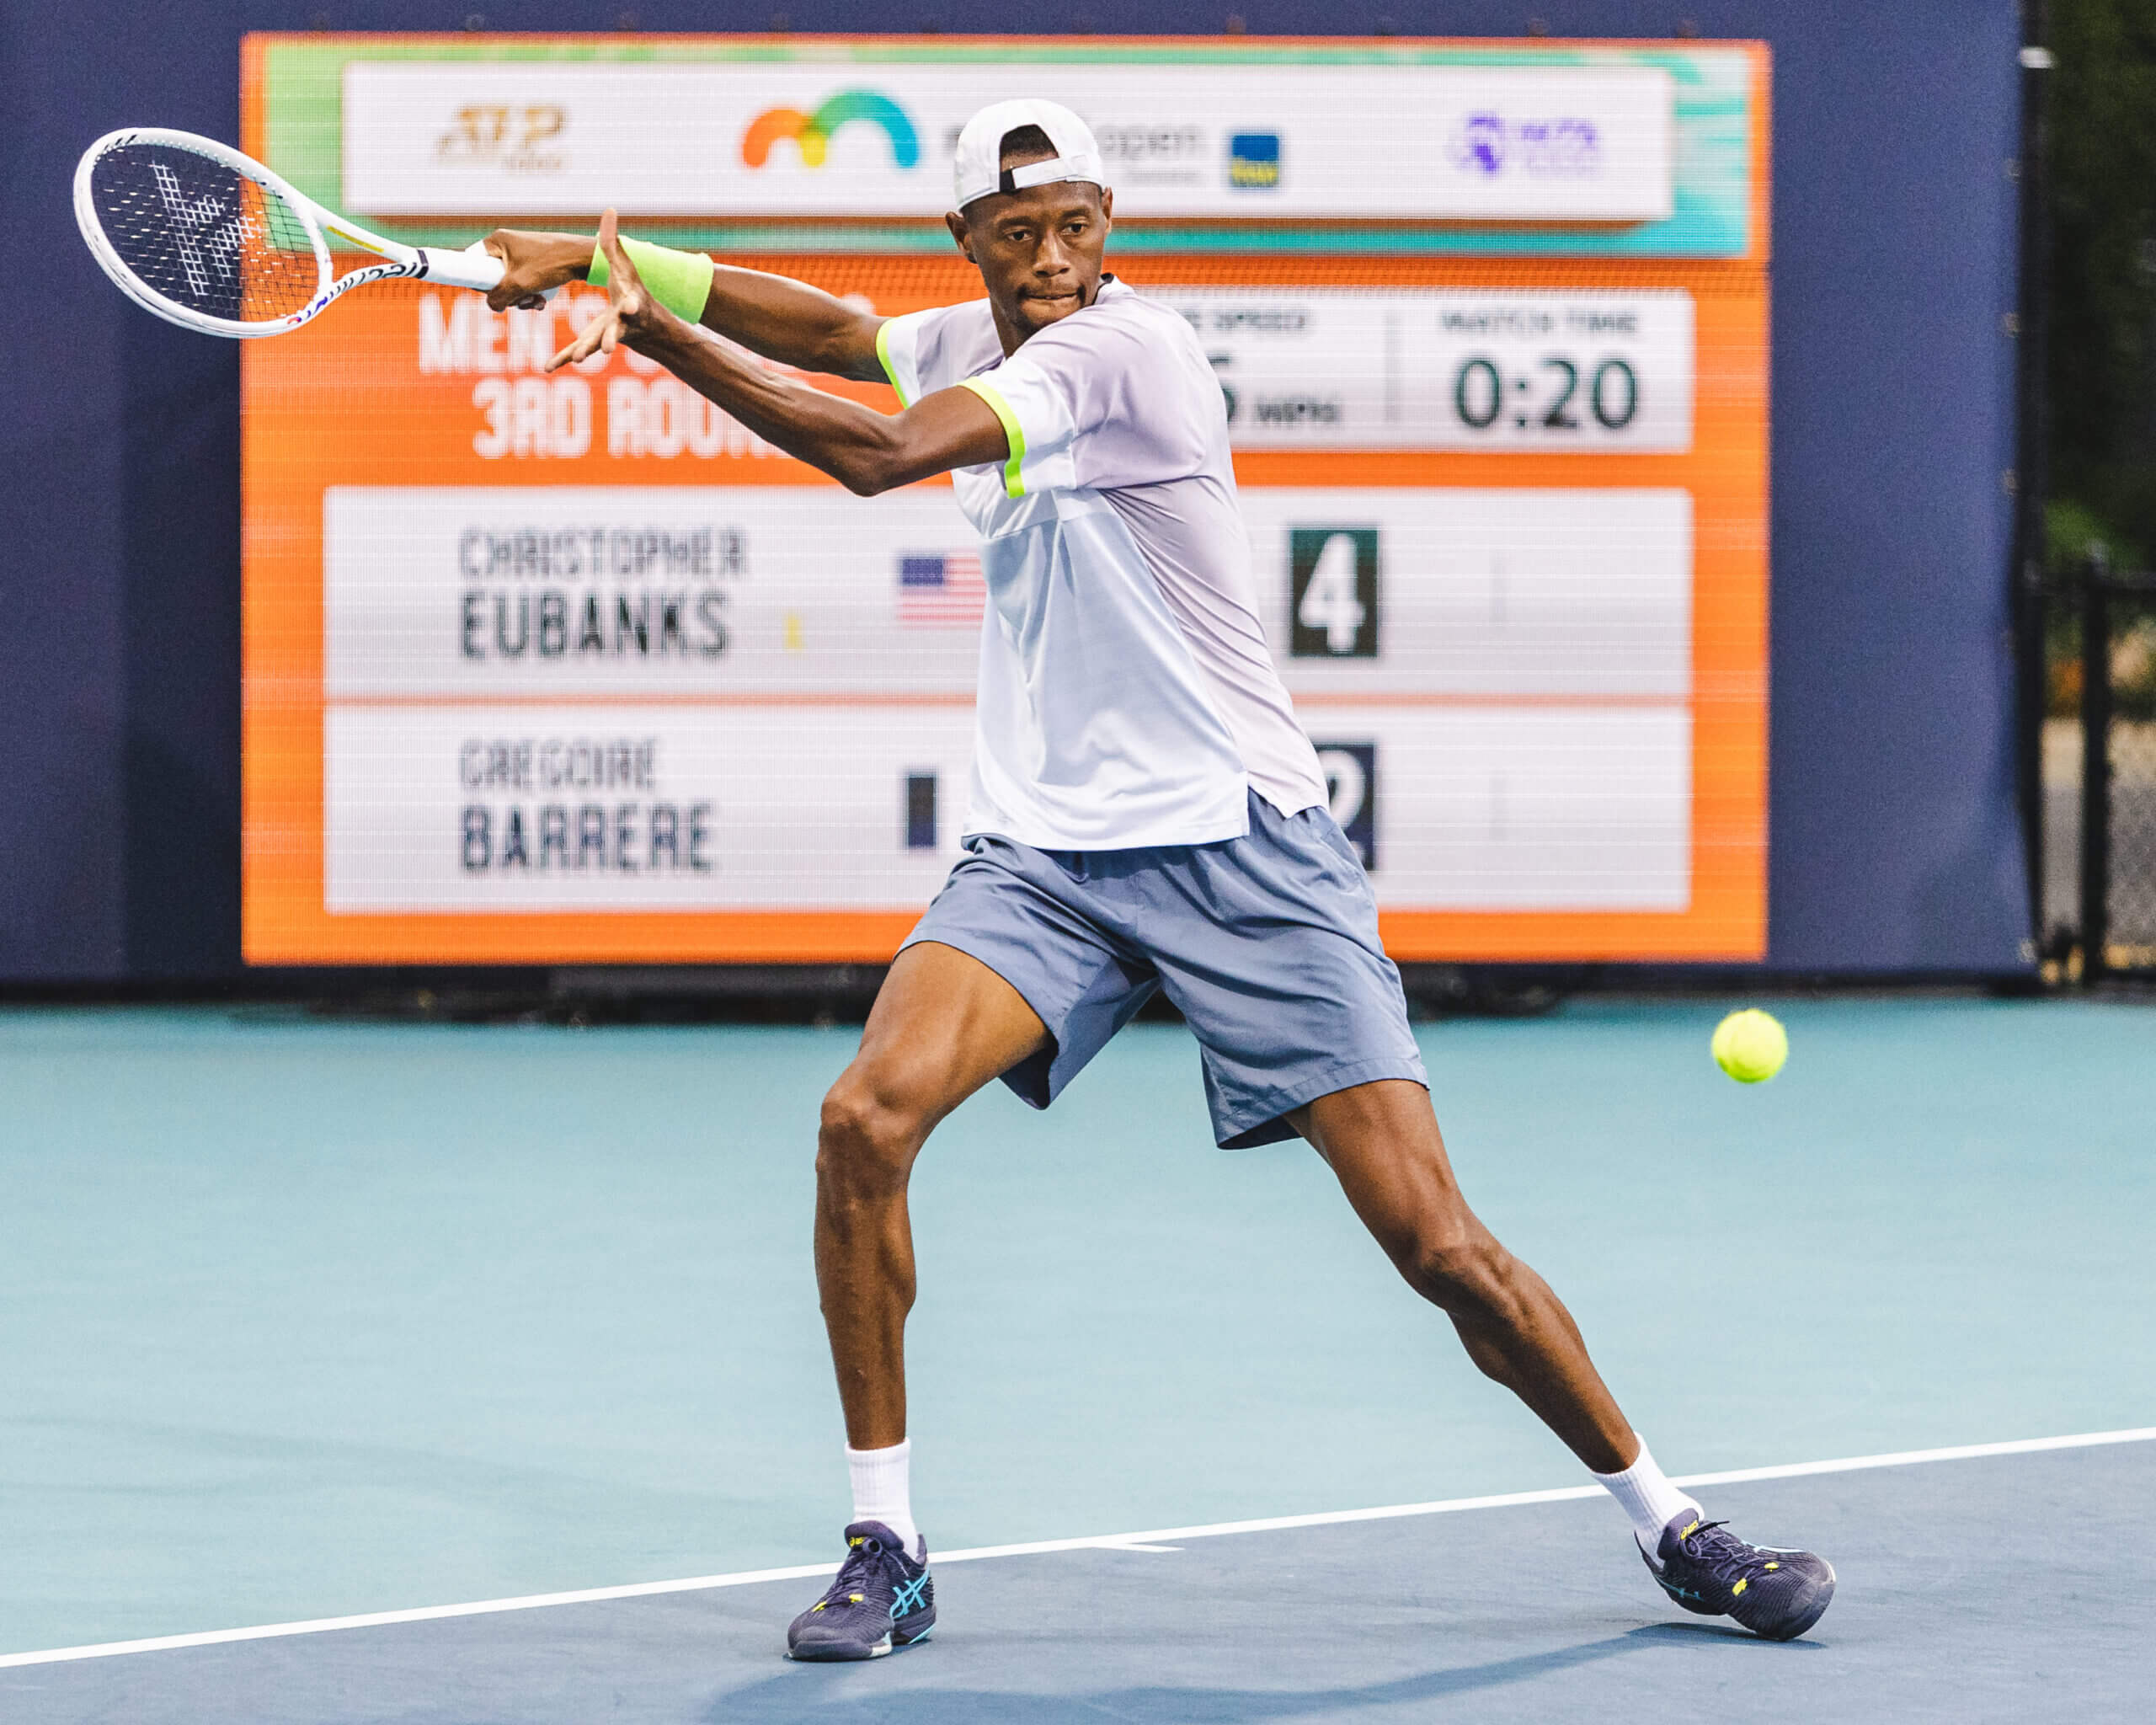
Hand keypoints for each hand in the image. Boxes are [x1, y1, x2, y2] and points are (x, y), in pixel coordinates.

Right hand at [481, 228, 591, 312]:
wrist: (583, 259)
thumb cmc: (550, 265)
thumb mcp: (519, 285)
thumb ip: (498, 297)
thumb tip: (493, 306)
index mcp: (496, 240)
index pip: (474, 263)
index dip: (480, 283)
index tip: (493, 294)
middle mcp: (507, 244)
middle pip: (493, 278)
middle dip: (508, 295)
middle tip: (521, 299)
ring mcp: (521, 254)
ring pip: (510, 284)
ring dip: (521, 298)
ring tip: (536, 300)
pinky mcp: (534, 263)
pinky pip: (524, 283)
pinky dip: (531, 294)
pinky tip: (542, 300)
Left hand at [547, 210, 647, 372]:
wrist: (642, 324)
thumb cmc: (631, 291)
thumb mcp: (625, 267)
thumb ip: (614, 242)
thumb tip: (610, 209)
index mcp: (630, 303)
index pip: (632, 305)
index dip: (632, 306)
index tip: (630, 308)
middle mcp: (621, 324)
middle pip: (616, 332)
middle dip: (611, 339)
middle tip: (608, 348)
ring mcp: (606, 337)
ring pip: (596, 345)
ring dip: (587, 351)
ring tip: (579, 359)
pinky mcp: (591, 343)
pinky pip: (575, 352)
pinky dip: (563, 360)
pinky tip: (548, 367)